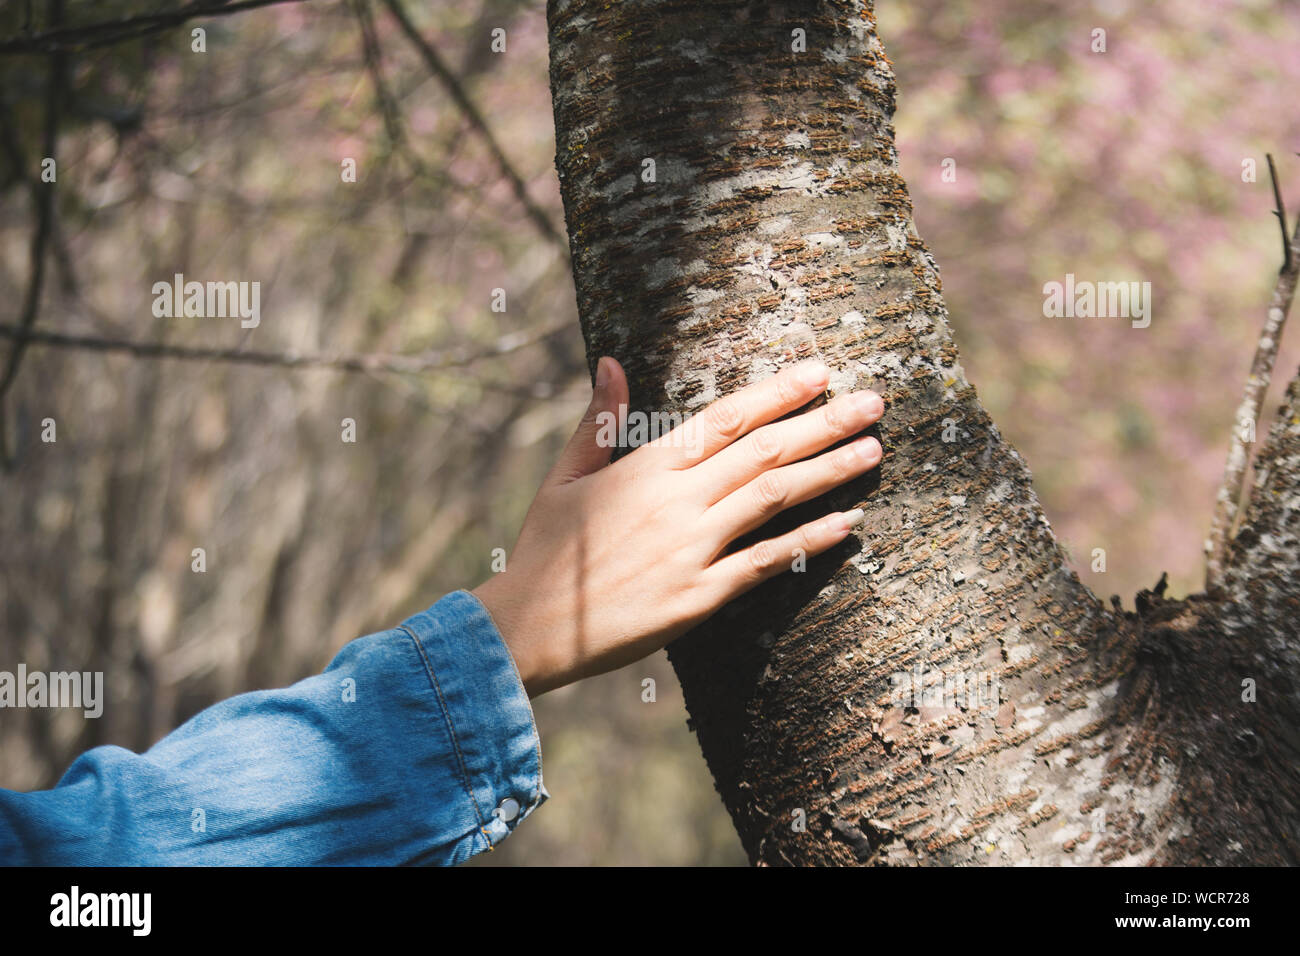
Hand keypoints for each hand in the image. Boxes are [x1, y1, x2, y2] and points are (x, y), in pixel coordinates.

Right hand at [471, 356, 883, 695]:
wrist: (531, 628)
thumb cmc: (545, 551)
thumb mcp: (565, 478)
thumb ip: (599, 421)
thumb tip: (612, 363)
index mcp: (644, 467)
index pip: (724, 418)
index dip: (777, 393)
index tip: (819, 372)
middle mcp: (676, 502)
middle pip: (764, 451)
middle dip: (824, 423)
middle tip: (873, 402)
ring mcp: (692, 549)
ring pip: (774, 498)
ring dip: (829, 472)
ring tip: (873, 451)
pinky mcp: (701, 596)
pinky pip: (766, 562)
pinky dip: (809, 541)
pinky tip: (847, 523)